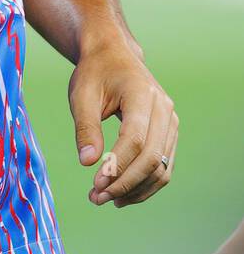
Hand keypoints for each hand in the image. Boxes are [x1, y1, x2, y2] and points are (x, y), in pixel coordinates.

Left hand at [68, 34, 177, 206]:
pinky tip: (122, 194)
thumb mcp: (82, 95)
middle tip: (96, 198)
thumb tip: (88, 163)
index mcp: (142, 93)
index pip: (135, 139)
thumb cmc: (95, 73)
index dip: (117, 166)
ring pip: (161, 167)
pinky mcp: (169, 133)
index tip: (95, 185)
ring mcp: (171, 121)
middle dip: (125, 183)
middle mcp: (164, 108)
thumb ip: (85, 128)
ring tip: (106, 199)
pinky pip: (163, 166)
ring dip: (136, 189)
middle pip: (152, 157)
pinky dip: (145, 184)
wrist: (113, 55)